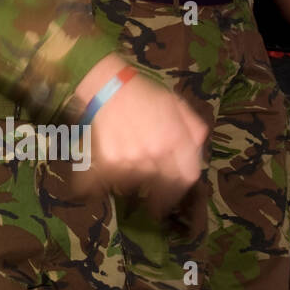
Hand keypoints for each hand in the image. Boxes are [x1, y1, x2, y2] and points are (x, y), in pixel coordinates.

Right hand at [75, 55, 207, 216]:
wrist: (107, 84)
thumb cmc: (143, 93)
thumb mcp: (177, 104)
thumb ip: (193, 130)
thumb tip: (197, 155)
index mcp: (176, 139)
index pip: (187, 177)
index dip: (181, 191)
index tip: (172, 199)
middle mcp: (156, 153)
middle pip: (162, 187)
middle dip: (158, 198)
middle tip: (152, 206)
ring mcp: (131, 158)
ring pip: (134, 185)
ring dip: (130, 186)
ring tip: (124, 180)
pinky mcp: (107, 160)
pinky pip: (105, 183)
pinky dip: (97, 188)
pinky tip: (92, 190)